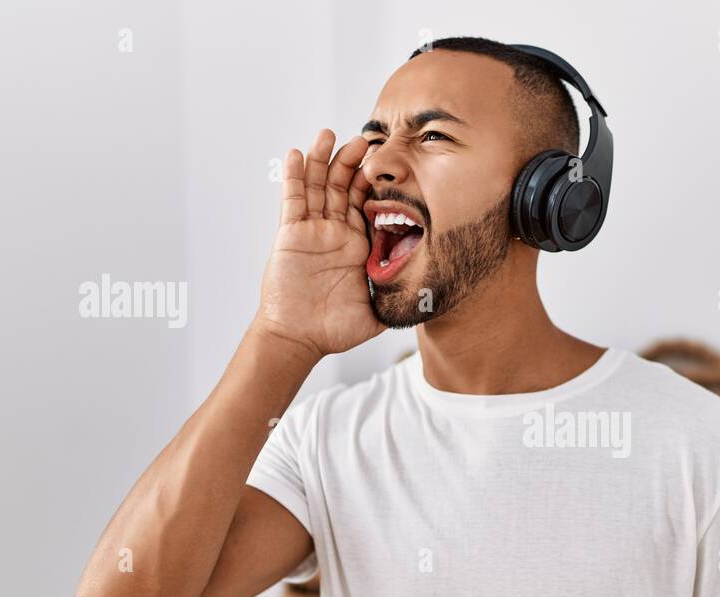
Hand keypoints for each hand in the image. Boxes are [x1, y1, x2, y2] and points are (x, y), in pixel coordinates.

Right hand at [254, 128, 382, 358]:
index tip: (387, 162)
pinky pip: (293, 199)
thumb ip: (398, 300)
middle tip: (365, 139)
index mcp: (359, 246)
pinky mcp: (291, 233)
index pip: (369, 205)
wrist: (300, 338)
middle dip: (352, 163)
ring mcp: (313, 230)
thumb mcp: (377, 312)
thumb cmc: (334, 329)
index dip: (376, 184)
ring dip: (323, 159)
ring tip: (329, 135)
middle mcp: (336, 233)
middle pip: (343, 187)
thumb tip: (428, 299)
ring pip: (318, 185)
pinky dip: (294, 176)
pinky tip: (297, 154)